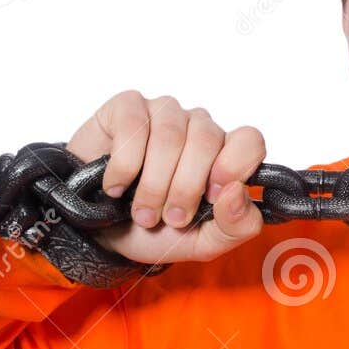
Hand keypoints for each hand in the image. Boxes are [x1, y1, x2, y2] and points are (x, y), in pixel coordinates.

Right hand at [66, 91, 265, 264]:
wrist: (97, 232)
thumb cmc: (155, 231)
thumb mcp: (201, 242)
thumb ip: (235, 226)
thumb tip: (238, 192)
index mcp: (224, 155)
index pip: (250, 140)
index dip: (235, 165)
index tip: (212, 196)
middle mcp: (199, 128)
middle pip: (207, 140)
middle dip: (185, 188)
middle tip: (170, 218)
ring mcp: (164, 113)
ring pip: (170, 136)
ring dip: (154, 184)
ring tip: (142, 212)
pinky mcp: (128, 107)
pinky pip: (135, 127)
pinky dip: (125, 165)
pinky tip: (117, 187)